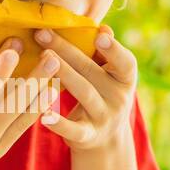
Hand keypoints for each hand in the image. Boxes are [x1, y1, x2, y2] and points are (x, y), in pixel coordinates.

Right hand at [0, 35, 59, 169]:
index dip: (0, 68)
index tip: (15, 46)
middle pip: (6, 99)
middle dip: (30, 75)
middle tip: (50, 53)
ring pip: (18, 112)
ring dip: (39, 88)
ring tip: (55, 65)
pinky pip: (21, 127)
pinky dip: (37, 108)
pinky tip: (50, 91)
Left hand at [33, 24, 135, 150]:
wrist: (107, 140)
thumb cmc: (104, 95)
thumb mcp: (111, 76)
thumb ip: (106, 53)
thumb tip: (103, 28)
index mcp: (126, 79)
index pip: (125, 63)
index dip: (114, 49)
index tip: (99, 36)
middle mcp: (118, 98)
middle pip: (92, 71)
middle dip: (66, 51)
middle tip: (43, 34)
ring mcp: (103, 118)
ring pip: (83, 93)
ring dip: (63, 74)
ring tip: (43, 58)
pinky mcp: (87, 136)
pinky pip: (72, 129)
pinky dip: (58, 123)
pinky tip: (43, 115)